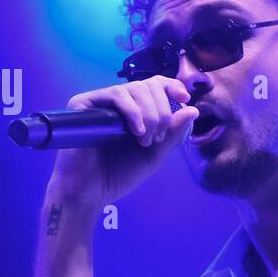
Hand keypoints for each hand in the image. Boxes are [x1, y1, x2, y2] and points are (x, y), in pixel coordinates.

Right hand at [47, 76, 201, 209]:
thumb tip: (193, 110)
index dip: (172, 86)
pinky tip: (136, 132)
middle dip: (162, 111)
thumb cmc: (118, 175)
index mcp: (134, 111)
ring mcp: (101, 102)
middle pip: (149, 85)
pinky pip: (116, 94)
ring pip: (135, 89)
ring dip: (150, 115)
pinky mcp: (84, 103)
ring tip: (145, 140)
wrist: (89, 191)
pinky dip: (133, 111)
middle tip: (157, 137)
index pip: (155, 85)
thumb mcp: (154, 154)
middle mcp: (118, 103)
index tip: (185, 99)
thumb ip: (173, 134)